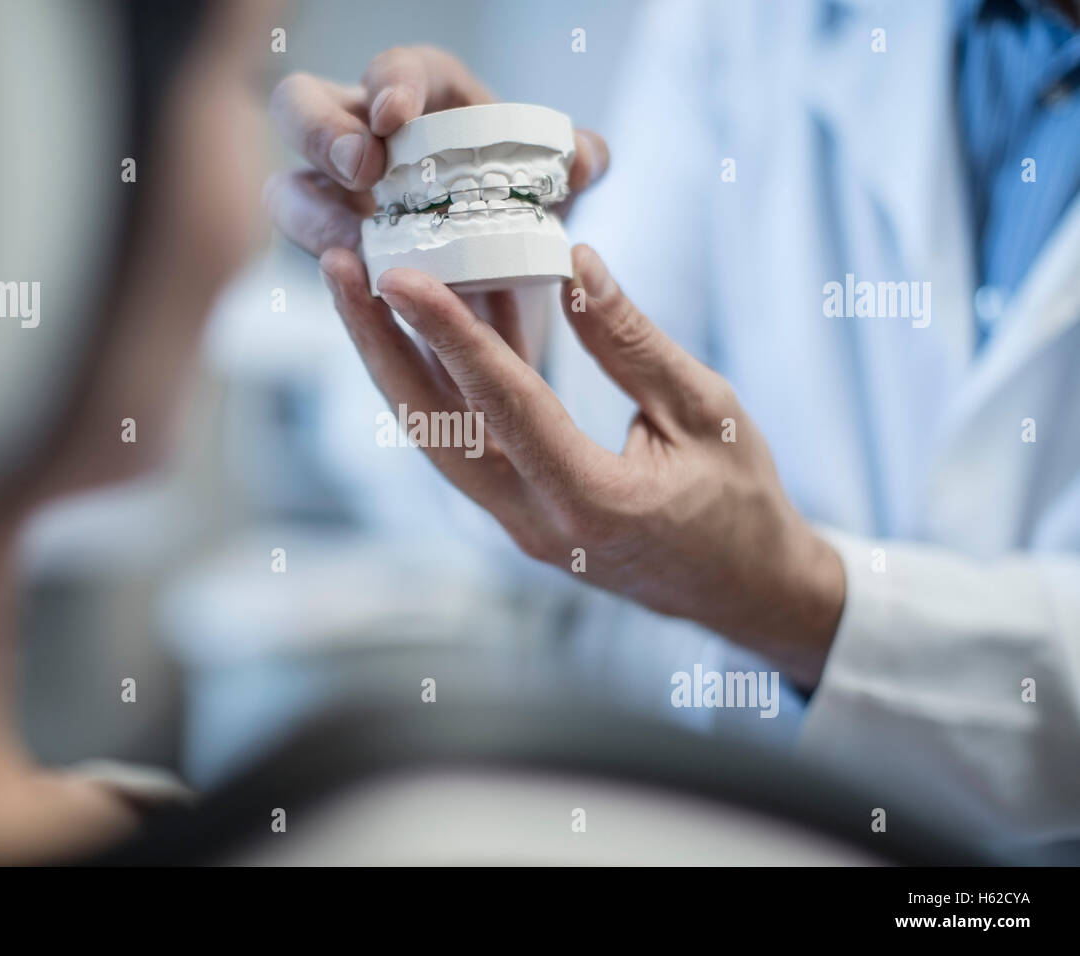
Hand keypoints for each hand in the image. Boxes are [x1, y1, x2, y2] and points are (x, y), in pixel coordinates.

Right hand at [264, 45, 608, 255]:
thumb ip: (577, 161)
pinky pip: (305, 249)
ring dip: (313, 215)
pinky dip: (329, 265)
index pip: (394, 70)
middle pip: (301, 105)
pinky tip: (363, 287)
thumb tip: (583, 159)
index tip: (396, 115)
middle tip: (362, 171)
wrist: (500, 271)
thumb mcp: (554, 182)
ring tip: (356, 248)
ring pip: (287, 186)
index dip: (390, 85)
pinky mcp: (324, 243)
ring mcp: (330, 190)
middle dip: (321, 133)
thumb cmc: (515, 202)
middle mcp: (361, 132)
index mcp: (422, 97)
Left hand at [320, 243, 844, 686]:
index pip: (504, 406)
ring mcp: (519, 523)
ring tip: (362, 286)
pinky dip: (444, 379)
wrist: (744, 590)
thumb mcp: (705, 412)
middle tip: (339, 269)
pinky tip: (439, 319)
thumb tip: (574, 263)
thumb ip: (633, 342)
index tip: (398, 276)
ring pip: (437, 435)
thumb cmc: (741, 504)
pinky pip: (466, 440)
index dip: (449, 334)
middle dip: (379, 345)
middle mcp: (536, 522)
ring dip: (397, 360)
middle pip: (432, 428)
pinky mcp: (518, 511)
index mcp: (592, 503)